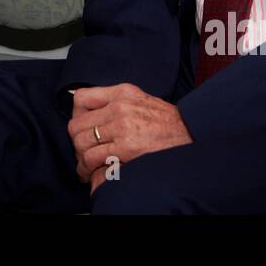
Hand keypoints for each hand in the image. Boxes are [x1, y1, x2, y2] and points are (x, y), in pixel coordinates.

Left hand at [67, 84, 192, 191]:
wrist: (189, 132)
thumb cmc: (165, 120)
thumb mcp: (139, 98)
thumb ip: (115, 100)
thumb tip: (91, 109)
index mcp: (121, 93)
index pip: (81, 98)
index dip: (76, 115)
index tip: (82, 127)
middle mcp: (119, 107)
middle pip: (77, 124)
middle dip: (76, 141)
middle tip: (81, 151)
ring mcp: (122, 126)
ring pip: (82, 143)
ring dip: (80, 158)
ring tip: (84, 165)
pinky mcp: (126, 147)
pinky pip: (93, 158)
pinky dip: (86, 168)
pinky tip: (89, 172)